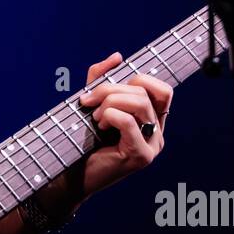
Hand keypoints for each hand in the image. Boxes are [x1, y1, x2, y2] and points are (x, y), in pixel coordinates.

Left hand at [71, 51, 172, 200]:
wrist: (71, 176)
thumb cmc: (81, 140)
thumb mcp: (92, 102)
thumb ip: (101, 78)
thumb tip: (118, 56)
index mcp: (152, 121)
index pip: (162, 90)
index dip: (138, 80)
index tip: (107, 89)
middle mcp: (157, 133)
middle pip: (144, 93)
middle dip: (110, 90)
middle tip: (88, 102)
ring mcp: (152, 146)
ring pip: (139, 103)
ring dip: (109, 102)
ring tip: (95, 117)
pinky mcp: (141, 156)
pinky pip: (129, 122)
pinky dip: (109, 116)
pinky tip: (99, 126)